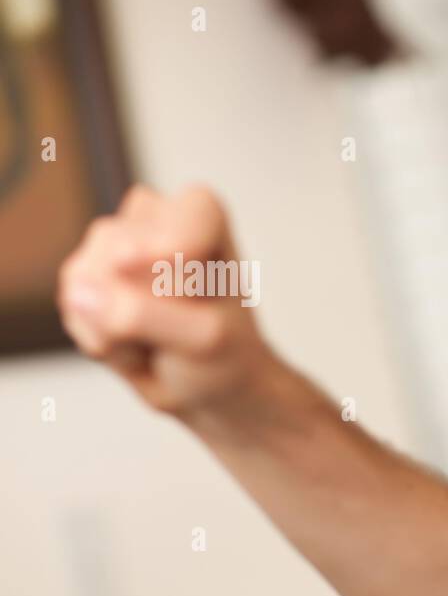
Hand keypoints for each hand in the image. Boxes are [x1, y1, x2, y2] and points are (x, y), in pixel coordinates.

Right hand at [57, 183, 276, 424]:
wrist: (211, 383)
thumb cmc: (224, 352)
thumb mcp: (205, 337)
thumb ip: (144, 313)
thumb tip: (77, 295)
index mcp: (199, 211)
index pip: (171, 236)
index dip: (179, 277)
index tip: (205, 294)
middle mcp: (148, 217)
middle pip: (120, 260)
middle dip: (148, 309)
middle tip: (181, 322)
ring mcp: (108, 246)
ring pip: (88, 285)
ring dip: (123, 331)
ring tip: (159, 333)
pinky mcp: (81, 279)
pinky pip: (75, 312)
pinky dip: (104, 342)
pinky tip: (133, 341)